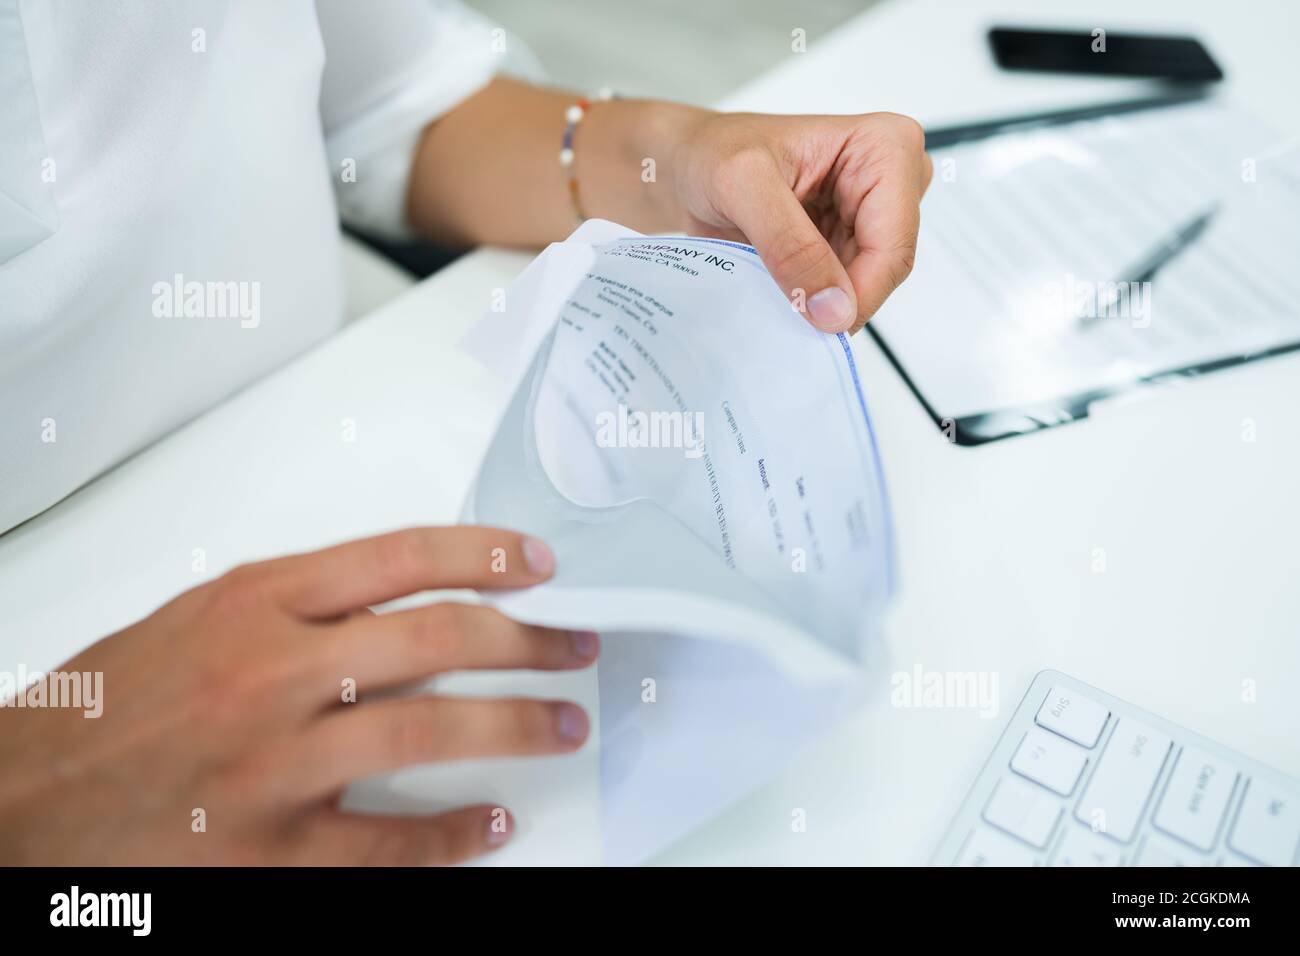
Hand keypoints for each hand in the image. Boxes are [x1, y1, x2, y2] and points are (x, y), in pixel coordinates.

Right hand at [0, 527, 597, 864]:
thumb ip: (303, 602)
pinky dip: (450, 833)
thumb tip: (412, 598)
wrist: (27, 798)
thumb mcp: (203, 616)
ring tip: (563, 724)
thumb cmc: (112, 703)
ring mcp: (275, 762)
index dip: (487, 554)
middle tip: (576, 644)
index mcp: (256, 601)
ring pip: (429, 727)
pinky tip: (490, 824)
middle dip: (527, 638)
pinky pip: (386, 841)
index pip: (402, 556)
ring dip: (515, 725)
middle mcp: (273, 671)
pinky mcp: (269, 847)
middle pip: (437, 637)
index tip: (540, 565)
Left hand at [671, 110, 932, 333]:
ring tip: (772, 279)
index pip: (893, 243)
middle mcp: (890, 179)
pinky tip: (779, 284)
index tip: (816, 320)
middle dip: (838, 297)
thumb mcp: (743, 187)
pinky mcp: (849, 242)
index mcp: (885, 146)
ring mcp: (871, 215)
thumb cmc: (713, 153)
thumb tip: (834, 307)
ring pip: (865, 286)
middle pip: (885, 269)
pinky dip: (812, 299)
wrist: (690, 166)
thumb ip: (791, 246)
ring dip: (821, 300)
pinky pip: (844, 291)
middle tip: (783, 299)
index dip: (858, 292)